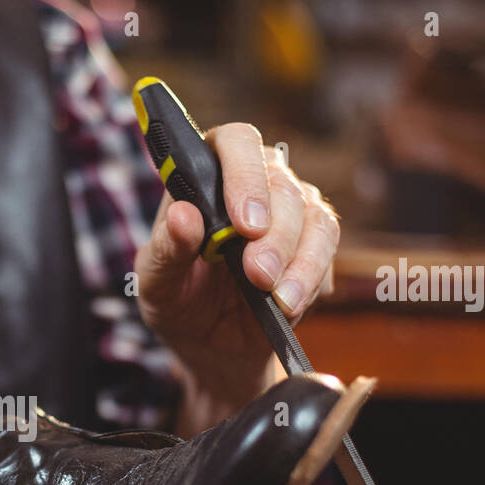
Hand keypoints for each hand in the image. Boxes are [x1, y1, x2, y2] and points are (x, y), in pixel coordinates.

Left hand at [133, 123, 339, 391]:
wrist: (208, 341)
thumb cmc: (176, 298)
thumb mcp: (157, 282)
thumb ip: (167, 249)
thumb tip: (184, 216)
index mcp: (206, 174)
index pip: (236, 143)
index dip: (245, 175)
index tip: (245, 223)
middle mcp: (254, 182)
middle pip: (282, 184)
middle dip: (275, 234)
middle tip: (258, 274)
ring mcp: (289, 211)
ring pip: (315, 216)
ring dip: (301, 260)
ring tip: (279, 299)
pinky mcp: (313, 244)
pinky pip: (327, 253)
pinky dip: (311, 280)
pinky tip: (289, 305)